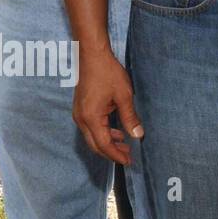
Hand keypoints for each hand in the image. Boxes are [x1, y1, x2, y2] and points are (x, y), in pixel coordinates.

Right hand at [73, 47, 143, 164]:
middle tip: (129, 157)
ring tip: (125, 145)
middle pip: (95, 145)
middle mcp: (81, 119)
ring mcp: (79, 114)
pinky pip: (91, 127)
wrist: (93, 56)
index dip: (116, 155)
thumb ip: (130, 117)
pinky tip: (116, 131)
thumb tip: (138, 135)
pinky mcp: (81, 109)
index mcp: (91, 118)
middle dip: (112, 153)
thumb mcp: (124, 96)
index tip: (129, 161)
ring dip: (108, 143)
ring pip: (92, 137)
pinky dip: (103, 133)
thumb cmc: (108, 73)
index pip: (104, 144)